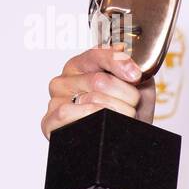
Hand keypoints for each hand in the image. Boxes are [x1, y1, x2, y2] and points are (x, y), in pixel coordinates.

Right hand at [41, 43, 155, 139]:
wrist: (125, 138)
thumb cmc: (129, 111)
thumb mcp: (139, 85)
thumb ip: (134, 64)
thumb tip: (121, 50)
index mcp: (82, 66)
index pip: (97, 55)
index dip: (119, 63)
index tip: (136, 76)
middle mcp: (65, 80)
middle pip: (100, 81)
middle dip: (126, 97)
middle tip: (131, 106)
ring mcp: (55, 101)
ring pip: (91, 100)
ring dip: (117, 112)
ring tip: (121, 117)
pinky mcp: (49, 122)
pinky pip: (67, 113)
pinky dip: (92, 118)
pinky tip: (102, 122)